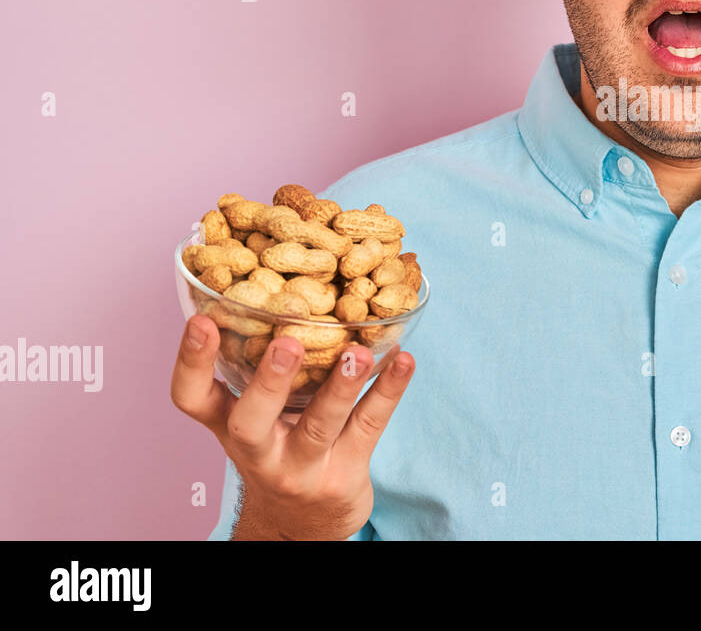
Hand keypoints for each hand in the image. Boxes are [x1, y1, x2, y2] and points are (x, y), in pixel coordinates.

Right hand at [170, 313, 414, 539]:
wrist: (305, 520)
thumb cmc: (279, 446)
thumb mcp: (256, 414)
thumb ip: (257, 365)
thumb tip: (274, 284)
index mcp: (228, 424)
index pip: (192, 399)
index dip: (192, 362)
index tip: (202, 320)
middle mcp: (258, 450)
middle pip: (251, 422)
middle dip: (268, 383)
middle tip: (286, 344)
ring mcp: (302, 466)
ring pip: (320, 425)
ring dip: (341, 386)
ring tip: (359, 352)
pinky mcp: (345, 473)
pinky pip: (369, 426)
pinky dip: (389, 391)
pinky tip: (404, 360)